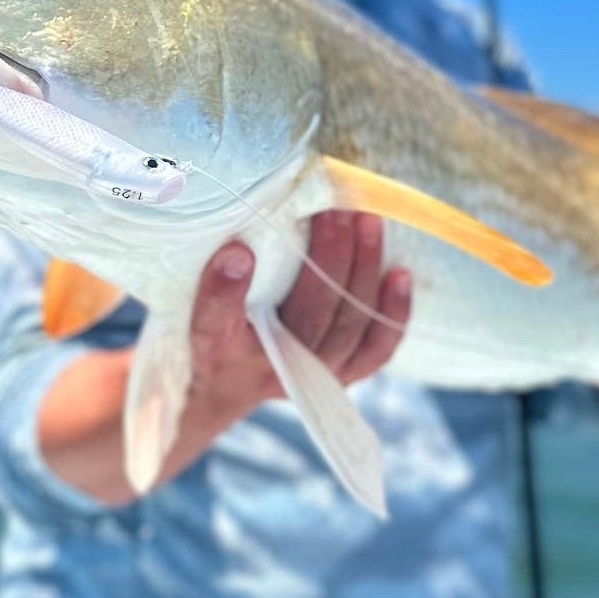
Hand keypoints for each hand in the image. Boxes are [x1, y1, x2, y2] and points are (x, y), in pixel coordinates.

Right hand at [181, 211, 413, 436]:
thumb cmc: (213, 337)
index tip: (236, 250)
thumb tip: (237, 252)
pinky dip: (392, 313)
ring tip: (368, 222)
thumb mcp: (197, 314)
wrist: (227, 388)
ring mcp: (315, 376)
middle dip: (328, 254)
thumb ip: (212, 289)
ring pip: (349, 322)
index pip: (222, 320)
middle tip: (336, 208)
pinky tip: (401, 274)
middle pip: (309, 312)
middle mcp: (275, 370)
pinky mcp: (343, 376)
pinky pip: (376, 349)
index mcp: (227, 352)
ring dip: (364, 268)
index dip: (226, 290)